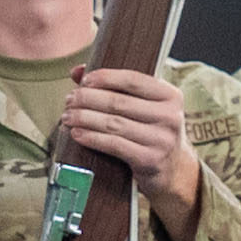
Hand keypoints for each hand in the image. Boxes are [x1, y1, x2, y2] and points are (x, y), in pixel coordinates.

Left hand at [59, 68, 208, 240]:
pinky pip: (114, 145)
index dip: (105, 78)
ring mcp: (161, 140)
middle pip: (119, 102)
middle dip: (88, 99)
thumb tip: (77, 71)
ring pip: (113, 123)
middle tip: (69, 100)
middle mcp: (170, 116)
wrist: (172, 169)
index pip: (133, 80)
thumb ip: (116, 86)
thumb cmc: (151, 131)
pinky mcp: (150, 160)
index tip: (84, 81)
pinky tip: (76, 134)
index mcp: (170, 95)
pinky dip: (92, 138)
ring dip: (84, 118)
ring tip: (67, 116)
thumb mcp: (144, 106)